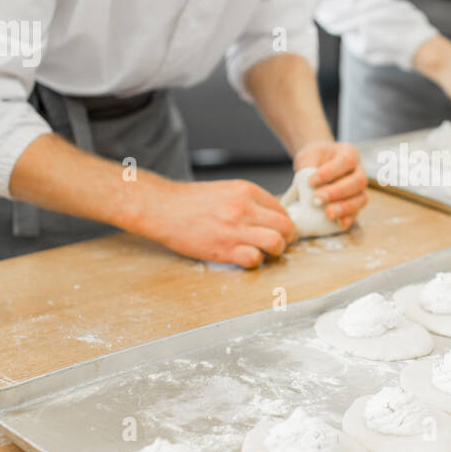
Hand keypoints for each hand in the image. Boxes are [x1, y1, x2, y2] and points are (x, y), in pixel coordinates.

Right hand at [143, 178, 297, 267]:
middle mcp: (244, 208)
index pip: (282, 209)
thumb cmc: (191, 201)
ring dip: (276, 251)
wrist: (162, 207)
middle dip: (288, 238)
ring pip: (276, 243)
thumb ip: (249, 201)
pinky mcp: (224, 248)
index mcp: (246, 190)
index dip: (285, 222)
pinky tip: (246, 258)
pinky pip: (254, 259)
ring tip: (266, 252)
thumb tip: (271, 217)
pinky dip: (255, 262)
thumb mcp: (226, 190)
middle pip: (286, 226)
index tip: (281, 230)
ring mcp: (234, 229)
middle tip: (282, 243)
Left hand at [293, 140, 367, 228]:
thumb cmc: (315, 158)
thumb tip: (305, 181)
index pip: (346, 161)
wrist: (318, 162)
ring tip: (328, 213)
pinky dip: (349, 218)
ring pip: (361, 198)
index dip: (331, 172)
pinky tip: (338, 223)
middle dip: (337, 192)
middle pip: (358, 181)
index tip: (311, 181)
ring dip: (345, 207)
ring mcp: (359, 189)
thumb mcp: (309, 155)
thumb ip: (308, 165)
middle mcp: (359, 171)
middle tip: (317, 199)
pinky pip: (357, 212)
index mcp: (349, 154)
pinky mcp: (355, 203)